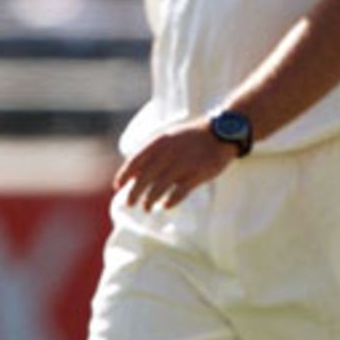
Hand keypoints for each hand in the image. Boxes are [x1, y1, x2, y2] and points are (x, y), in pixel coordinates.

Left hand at [113, 116, 236, 210]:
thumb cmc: (192, 138)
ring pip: (159, 187)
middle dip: (134, 193)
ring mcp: (183, 164)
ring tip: (146, 207)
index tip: (118, 186)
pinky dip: (170, 201)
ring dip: (149, 200)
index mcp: (160, 142)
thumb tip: (134, 174)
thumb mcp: (170, 137)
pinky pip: (179, 192)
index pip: (135, 160)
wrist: (221, 133)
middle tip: (130, 203)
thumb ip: (152, 152)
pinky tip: (166, 205)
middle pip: (144, 178)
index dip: (124, 175)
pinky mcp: (197, 174)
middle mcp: (169, 153)